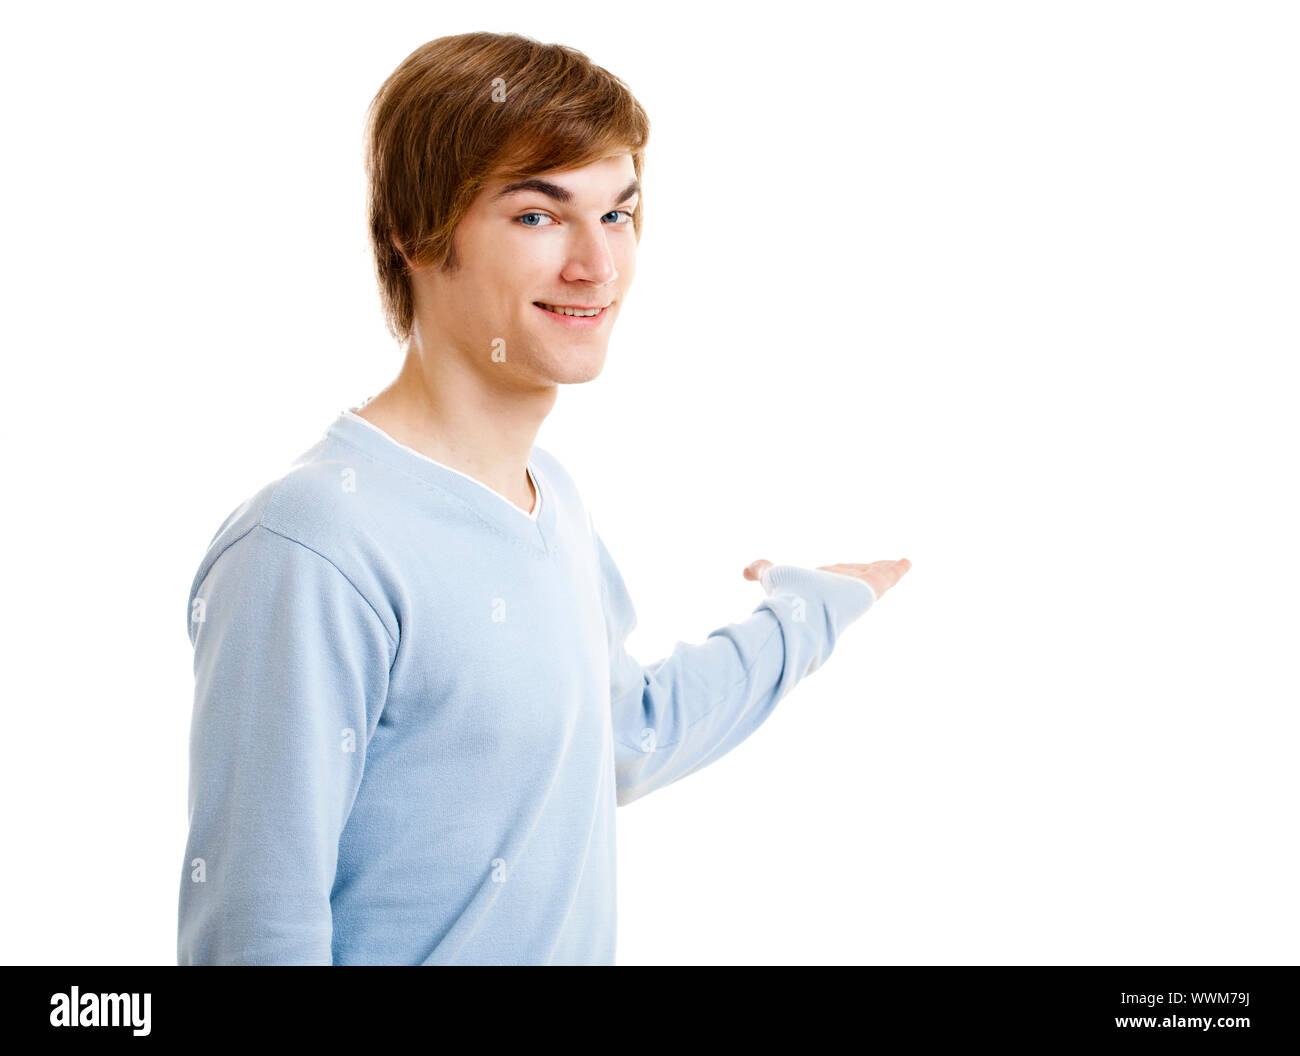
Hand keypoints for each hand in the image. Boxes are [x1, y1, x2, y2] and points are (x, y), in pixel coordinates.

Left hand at [743, 558, 911, 599]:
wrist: (804, 614)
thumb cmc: (789, 597)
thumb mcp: (773, 576)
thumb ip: (761, 571)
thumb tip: (744, 570)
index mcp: (821, 589)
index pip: (832, 577)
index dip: (835, 572)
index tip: (836, 569)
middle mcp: (841, 590)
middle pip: (855, 577)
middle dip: (866, 571)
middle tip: (880, 565)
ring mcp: (857, 590)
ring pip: (873, 576)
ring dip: (886, 569)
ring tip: (899, 564)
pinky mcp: (871, 589)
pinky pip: (887, 577)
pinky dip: (897, 569)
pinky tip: (908, 562)